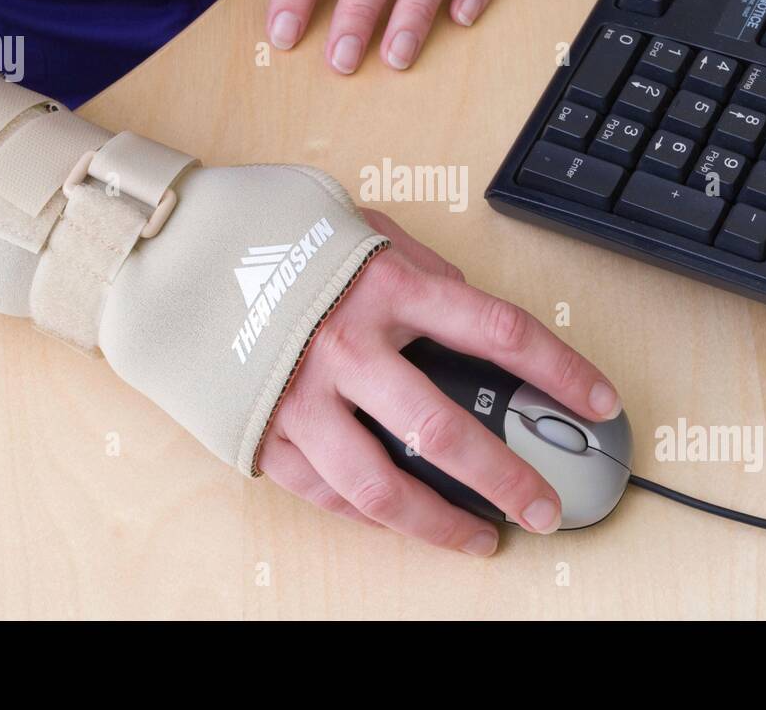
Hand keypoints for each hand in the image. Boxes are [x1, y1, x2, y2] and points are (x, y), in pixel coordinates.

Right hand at [259, 210, 622, 554]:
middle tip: (545, 507)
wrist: (167, 257)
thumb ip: (419, 267)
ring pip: (383, 485)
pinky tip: (403, 520)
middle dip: (508, 478)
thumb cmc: (268, 238)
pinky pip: (327, 493)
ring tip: (481, 539)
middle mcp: (347, 348)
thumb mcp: (355, 227)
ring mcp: (301, 398)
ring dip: (440, 524)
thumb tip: (467, 308)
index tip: (598, 401)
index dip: (559, 371)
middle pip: (445, 430)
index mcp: (383, 288)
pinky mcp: (263, 433)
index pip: (497, 332)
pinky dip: (371, 515)